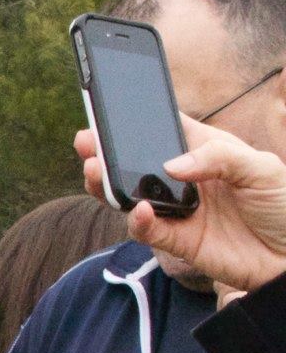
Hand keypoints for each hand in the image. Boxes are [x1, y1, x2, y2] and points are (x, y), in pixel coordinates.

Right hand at [77, 118, 285, 290]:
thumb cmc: (284, 205)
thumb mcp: (262, 168)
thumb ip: (219, 158)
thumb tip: (171, 166)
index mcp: (207, 151)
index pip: (166, 129)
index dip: (140, 119)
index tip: (113, 111)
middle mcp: (185, 178)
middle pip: (137, 162)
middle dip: (108, 152)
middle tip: (86, 142)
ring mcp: (177, 210)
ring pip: (130, 195)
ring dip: (108, 184)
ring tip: (93, 170)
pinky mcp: (175, 240)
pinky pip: (146, 229)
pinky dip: (136, 220)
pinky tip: (137, 209)